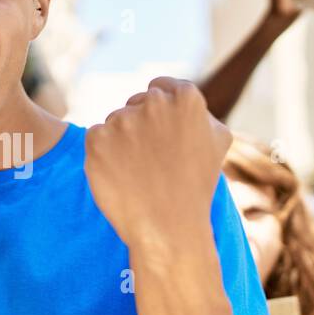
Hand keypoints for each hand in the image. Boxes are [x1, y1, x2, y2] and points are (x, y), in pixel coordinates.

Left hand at [84, 77, 230, 254]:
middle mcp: (154, 103)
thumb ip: (200, 111)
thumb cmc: (196, 187)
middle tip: (151, 159)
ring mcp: (122, 120)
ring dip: (121, 141)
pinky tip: (120, 175)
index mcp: (186, 98)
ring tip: (138, 172)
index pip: (161, 87)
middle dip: (140, 125)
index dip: (159, 112)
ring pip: (116, 122)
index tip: (161, 134)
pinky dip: (103, 154)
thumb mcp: (217, 141)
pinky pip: (97, 138)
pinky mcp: (96, 138)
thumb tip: (181, 96)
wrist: (168, 227)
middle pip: (136, 103)